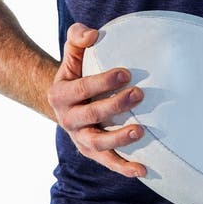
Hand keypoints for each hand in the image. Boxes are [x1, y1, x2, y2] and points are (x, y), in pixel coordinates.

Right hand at [47, 22, 146, 178]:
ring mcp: (79, 138)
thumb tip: (93, 35)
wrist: (69, 98)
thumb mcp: (73, 51)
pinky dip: (124, 167)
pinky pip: (107, 163)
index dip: (103, 81)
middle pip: (91, 115)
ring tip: (141, 130)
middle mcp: (67, 119)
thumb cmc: (77, 69)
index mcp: (59, 94)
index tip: (127, 72)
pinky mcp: (92, 152)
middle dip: (116, 105)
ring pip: (98, 144)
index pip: (81, 88)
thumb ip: (78, 36)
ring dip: (119, 139)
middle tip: (139, 94)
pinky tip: (142, 169)